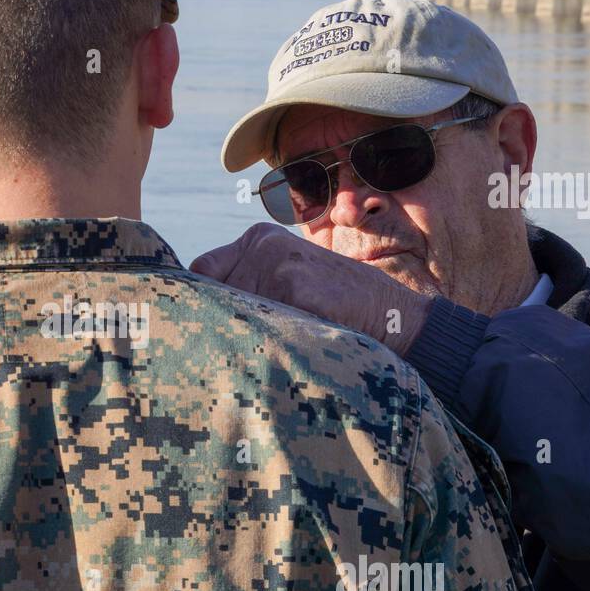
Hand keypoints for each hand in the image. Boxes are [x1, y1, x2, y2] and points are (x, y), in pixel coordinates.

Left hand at [190, 224, 434, 355]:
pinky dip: (264, 344)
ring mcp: (279, 264)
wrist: (396, 318)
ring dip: (239, 337)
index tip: (206, 326)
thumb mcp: (289, 281)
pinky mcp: (296, 289)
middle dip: (216, 322)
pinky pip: (257, 324)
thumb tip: (193, 310)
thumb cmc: (334, 308)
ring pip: (230, 311)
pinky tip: (285, 351)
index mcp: (259, 238)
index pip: (201, 271)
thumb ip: (248, 285)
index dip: (201, 302)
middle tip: (231, 348)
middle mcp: (264, 245)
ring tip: (268, 350)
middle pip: (209, 292)